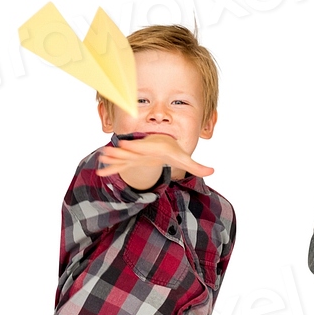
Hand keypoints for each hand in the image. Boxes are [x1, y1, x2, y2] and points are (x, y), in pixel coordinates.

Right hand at [97, 133, 213, 186]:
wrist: (164, 144)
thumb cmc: (174, 150)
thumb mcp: (186, 159)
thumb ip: (197, 166)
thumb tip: (213, 171)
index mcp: (151, 149)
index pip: (140, 148)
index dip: (132, 147)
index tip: (123, 145)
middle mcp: (141, 151)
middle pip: (128, 152)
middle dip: (117, 153)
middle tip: (105, 152)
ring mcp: (135, 156)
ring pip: (121, 158)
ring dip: (111, 159)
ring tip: (100, 159)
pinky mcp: (132, 161)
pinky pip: (120, 164)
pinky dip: (111, 167)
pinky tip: (101, 170)